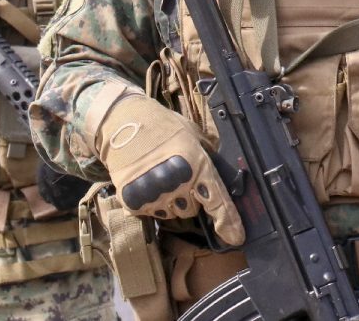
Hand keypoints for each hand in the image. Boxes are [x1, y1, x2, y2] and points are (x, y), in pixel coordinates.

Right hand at [96, 95, 243, 245]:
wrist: (123, 121)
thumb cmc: (162, 126)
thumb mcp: (194, 137)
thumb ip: (208, 160)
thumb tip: (223, 181)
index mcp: (197, 165)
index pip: (217, 202)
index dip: (229, 223)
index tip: (235, 238)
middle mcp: (177, 182)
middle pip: (192, 210)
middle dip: (190, 198)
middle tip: (179, 175)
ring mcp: (154, 194)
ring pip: (172, 214)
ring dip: (171, 201)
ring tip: (160, 176)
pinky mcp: (133, 202)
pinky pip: (152, 213)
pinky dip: (151, 203)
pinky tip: (146, 182)